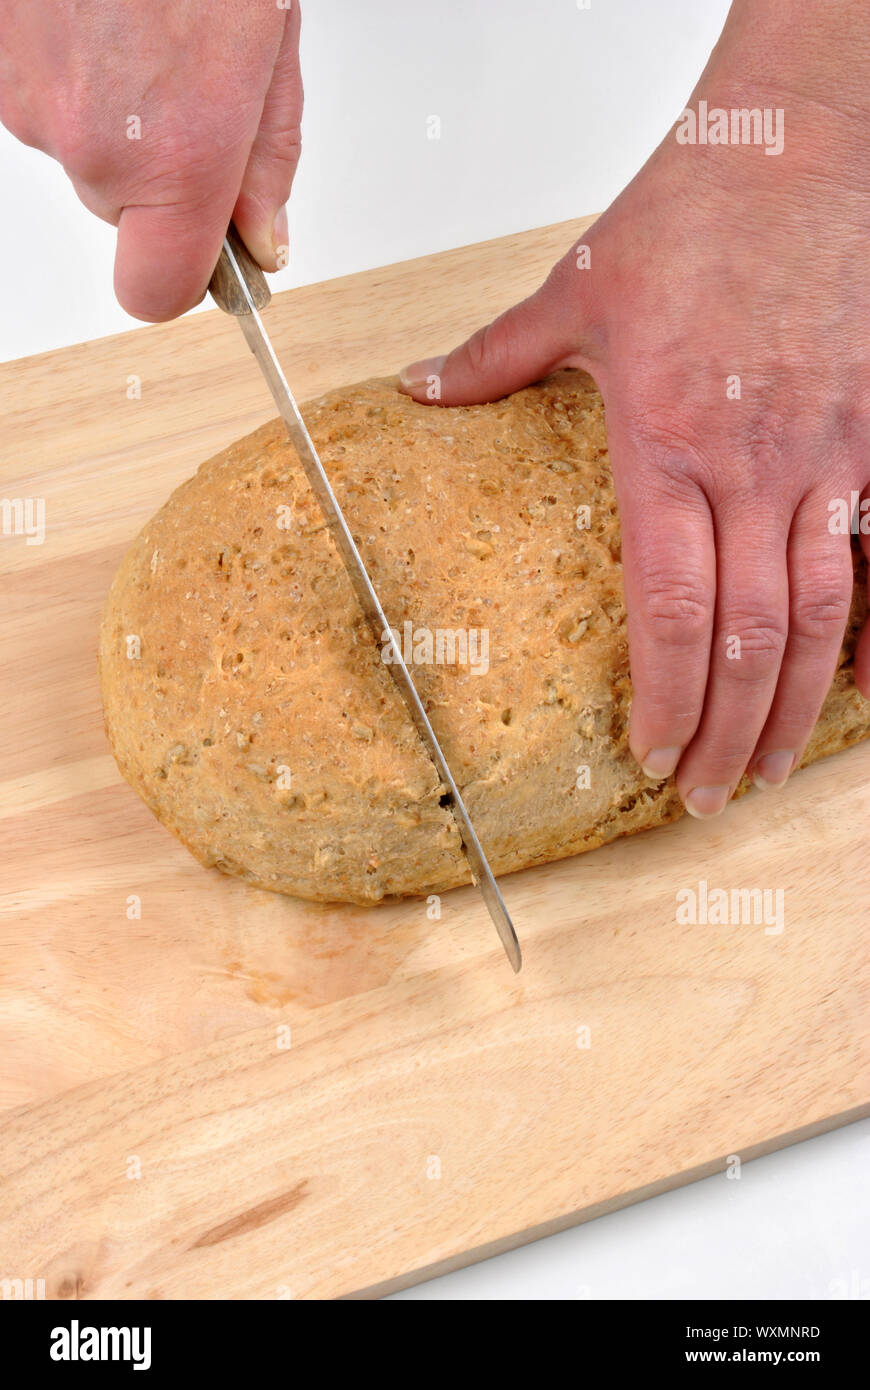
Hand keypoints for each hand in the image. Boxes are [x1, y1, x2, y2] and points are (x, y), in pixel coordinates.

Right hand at [0, 0, 302, 319]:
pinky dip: (74, 67)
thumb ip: (268, 154)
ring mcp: (31, 106)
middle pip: (125, 210)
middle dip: (159, 163)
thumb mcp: (268, 35)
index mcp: (180, 151)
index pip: (160, 291)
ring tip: (144, 26)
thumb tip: (262, 236)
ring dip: (116, 109)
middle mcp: (94, 144)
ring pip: (85, 148)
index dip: (187, 278)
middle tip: (188, 81)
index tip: (211, 250)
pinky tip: (102, 12)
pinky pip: (46, 100)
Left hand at [399, 0, 869, 816]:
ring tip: (766, 769)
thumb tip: (419, 392)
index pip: (670, 611)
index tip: (651, 754)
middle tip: (706, 795)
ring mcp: (826, 459)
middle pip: (748, 640)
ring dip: (793, 708)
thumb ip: (495, 359)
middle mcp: (753, 469)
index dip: (666, 700)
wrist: (805, 147)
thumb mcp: (578, 291)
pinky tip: (857, 692)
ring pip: (818, 617)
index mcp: (667, 446)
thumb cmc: (697, 213)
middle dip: (727, 732)